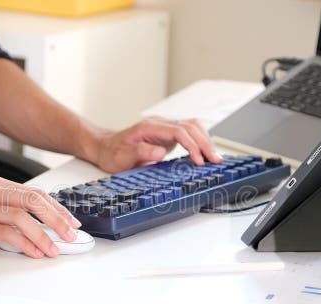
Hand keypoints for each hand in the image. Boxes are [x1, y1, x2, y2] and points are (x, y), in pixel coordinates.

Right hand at [0, 176, 80, 258]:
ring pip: (21, 216)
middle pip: (33, 201)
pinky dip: (22, 243)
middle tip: (71, 235)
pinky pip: (4, 233)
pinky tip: (32, 252)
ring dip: (42, 234)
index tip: (72, 223)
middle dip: (57, 220)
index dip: (58, 209)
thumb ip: (8, 207)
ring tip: (53, 249)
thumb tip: (39, 223)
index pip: (36, 194)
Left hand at [91, 117, 223, 172]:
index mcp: (149, 127)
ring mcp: (165, 128)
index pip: (179, 131)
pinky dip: (200, 141)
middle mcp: (160, 124)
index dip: (192, 145)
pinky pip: (189, 133)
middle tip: (215, 160)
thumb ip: (141, 152)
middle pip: (190, 127)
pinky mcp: (168, 135)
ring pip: (192, 127)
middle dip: (205, 143)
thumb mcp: (122, 156)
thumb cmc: (113, 153)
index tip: (198, 160)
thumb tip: (160, 152)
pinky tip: (205, 151)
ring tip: (215, 157)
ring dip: (205, 140)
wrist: (105, 148)